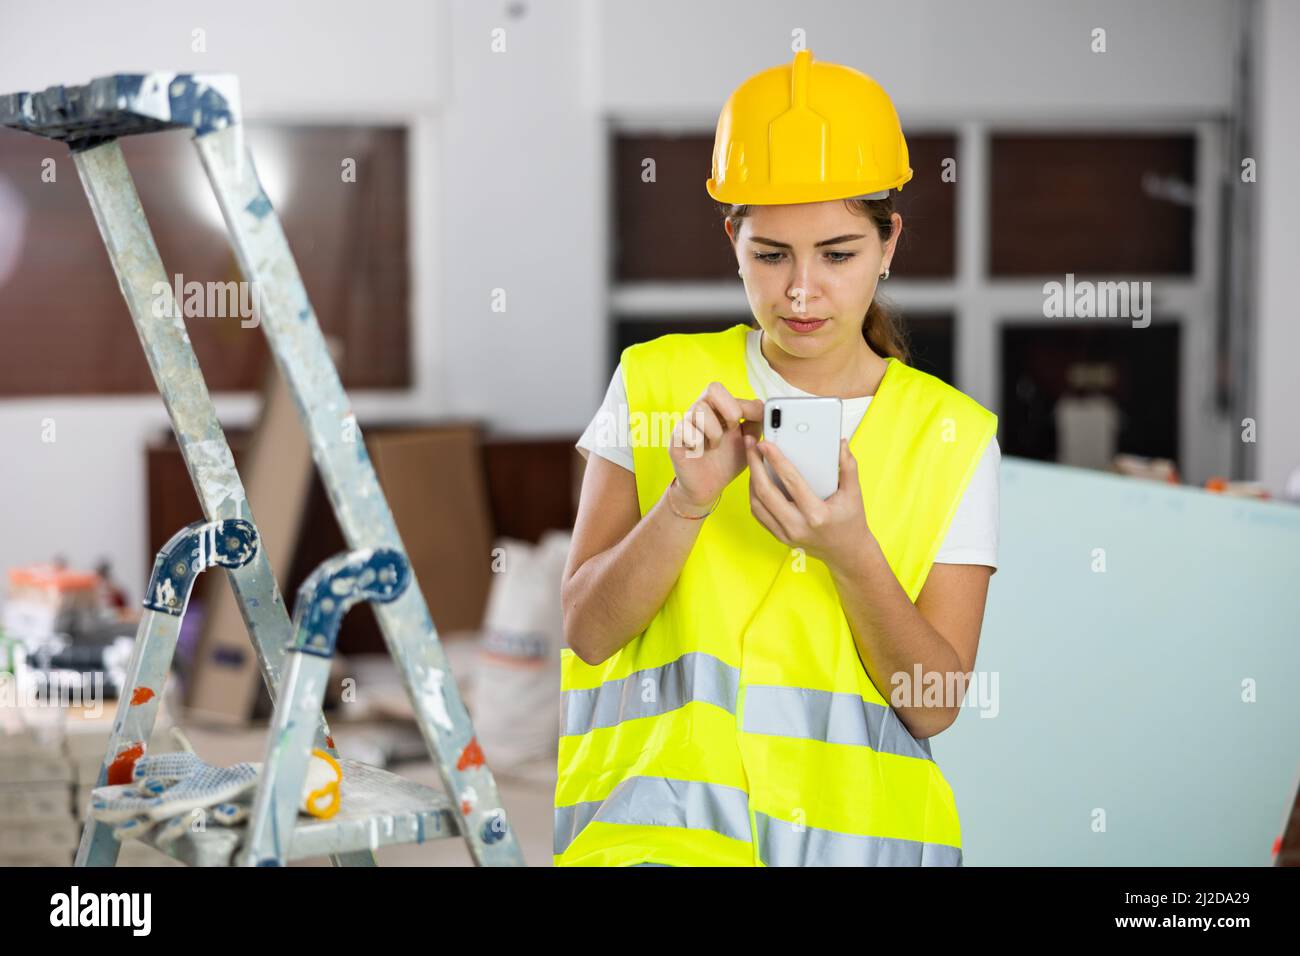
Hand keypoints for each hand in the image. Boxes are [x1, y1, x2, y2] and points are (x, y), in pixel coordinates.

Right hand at [670, 382, 764, 509]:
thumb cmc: (727, 460)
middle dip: (729, 410)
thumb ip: (757, 422)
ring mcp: (686, 423)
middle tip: (733, 429)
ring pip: (700, 410)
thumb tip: (763, 405)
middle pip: (713, 388)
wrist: (708, 486)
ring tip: (715, 446)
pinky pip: (685, 430)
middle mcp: (700, 410)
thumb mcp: (749, 441)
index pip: (729, 390)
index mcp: (718, 407)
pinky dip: (698, 444)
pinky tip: (700, 452)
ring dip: (715, 432)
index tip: (753, 421)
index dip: (744, 404)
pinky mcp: (675, 439)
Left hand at [744, 434, 873, 567]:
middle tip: (751, 446)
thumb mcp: (854, 494)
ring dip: (751, 480)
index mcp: (816, 515)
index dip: (775, 460)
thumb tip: (841, 444)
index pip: (790, 481)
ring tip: (752, 460)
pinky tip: (756, 480)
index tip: (766, 444)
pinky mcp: (780, 536)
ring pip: (757, 504)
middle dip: (754, 465)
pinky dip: (754, 495)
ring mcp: (786, 533)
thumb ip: (848, 467)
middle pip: (765, 492)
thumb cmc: (850, 523)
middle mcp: (797, 526)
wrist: (847, 553)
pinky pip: (759, 514)